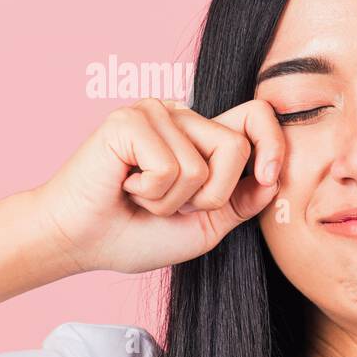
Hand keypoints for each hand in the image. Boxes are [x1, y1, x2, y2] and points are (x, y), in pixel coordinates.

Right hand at [33, 98, 285, 273]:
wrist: (83, 244)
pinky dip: (151, 192)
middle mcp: (182, 116)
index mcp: (203, 135)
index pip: (258, 116)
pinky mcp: (129, 121)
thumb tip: (273, 177)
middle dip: (212, 195)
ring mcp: (154, 112)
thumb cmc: (139, 234)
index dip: (274, 145)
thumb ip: (244, 200)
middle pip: (237, 146)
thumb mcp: (208, 224)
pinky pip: (170, 167)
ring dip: (173, 200)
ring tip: (142, 196)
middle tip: (172, 204)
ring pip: (202, 164)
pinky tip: (125, 187)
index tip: (266, 177)